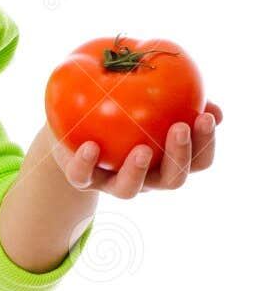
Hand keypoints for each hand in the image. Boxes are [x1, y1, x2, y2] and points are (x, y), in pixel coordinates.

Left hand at [49, 104, 222, 196]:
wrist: (74, 125)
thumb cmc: (124, 109)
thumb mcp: (151, 100)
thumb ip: (181, 101)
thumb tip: (215, 109)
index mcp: (167, 160)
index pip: (198, 160)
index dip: (206, 144)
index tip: (205, 117)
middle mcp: (145, 178)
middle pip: (172, 180)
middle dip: (179, 156)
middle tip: (180, 128)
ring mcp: (113, 182)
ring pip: (129, 189)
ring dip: (136, 171)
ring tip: (142, 150)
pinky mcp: (82, 179)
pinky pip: (83, 177)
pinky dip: (86, 164)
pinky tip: (89, 146)